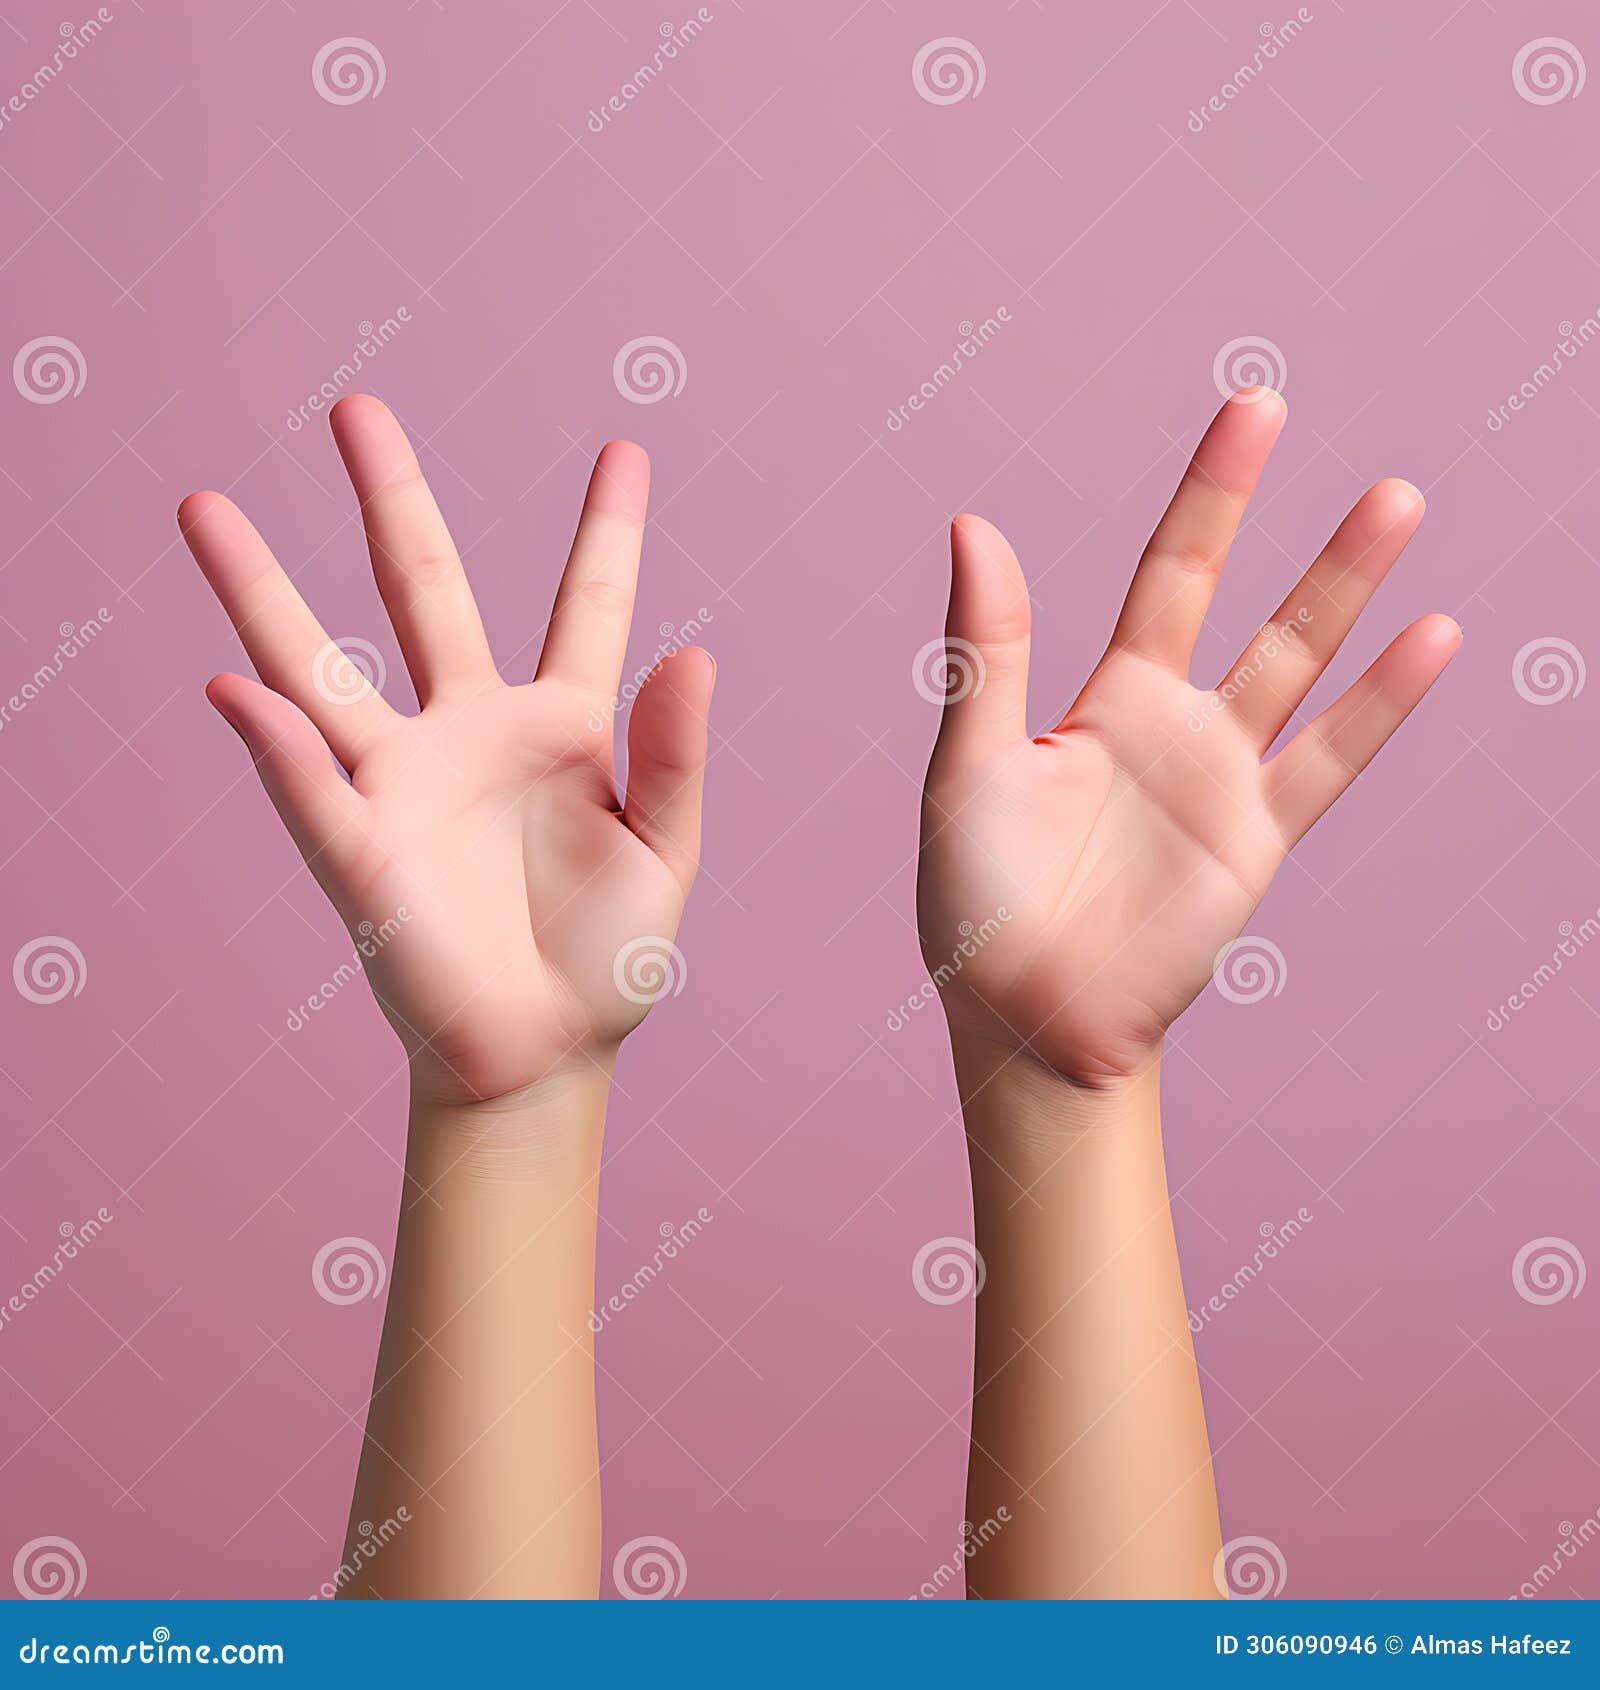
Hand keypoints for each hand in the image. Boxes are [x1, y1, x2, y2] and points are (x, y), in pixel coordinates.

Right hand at [182, 395, 713, 1105]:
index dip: (608, 531)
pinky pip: (307, 785)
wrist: (544, 1052)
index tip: (627, 449)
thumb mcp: (667, 852)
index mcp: (562, 727)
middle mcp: (470, 732)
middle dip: (391, 500)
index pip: (588, 607)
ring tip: (204, 508)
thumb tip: (695, 651)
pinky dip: (274, 742)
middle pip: (423, 592)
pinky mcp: (358, 849)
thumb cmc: (610, 956)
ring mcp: (403, 782)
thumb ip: (674, 756)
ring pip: (320, 665)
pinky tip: (234, 686)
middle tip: (354, 407)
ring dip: (260, 590)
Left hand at [917, 387, 1458, 1090]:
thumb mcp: (970, 763)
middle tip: (1334, 439)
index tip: (1254, 409)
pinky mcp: (1256, 842)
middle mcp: (1175, 727)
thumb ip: (986, 651)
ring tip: (1397, 502)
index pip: (1172, 570)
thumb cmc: (978, 898)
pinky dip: (1381, 705)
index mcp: (1105, 701)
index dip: (1213, 493)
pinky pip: (1327, 762)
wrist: (1025, 1014)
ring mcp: (1224, 781)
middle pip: (1247, 602)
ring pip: (1302, 664)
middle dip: (1283, 524)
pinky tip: (1434, 639)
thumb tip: (972, 523)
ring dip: (1350, 588)